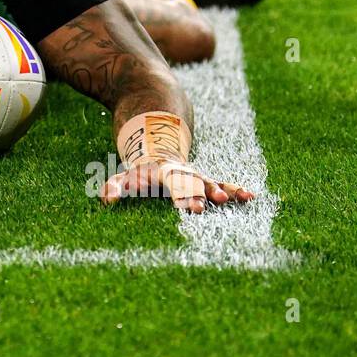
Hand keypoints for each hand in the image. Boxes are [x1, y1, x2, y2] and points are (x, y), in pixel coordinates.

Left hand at [100, 160, 252, 213]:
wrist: (159, 149)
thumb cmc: (140, 172)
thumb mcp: (126, 177)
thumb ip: (115, 185)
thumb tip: (105, 199)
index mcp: (160, 172)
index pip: (163, 183)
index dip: (174, 194)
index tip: (184, 207)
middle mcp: (180, 174)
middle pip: (189, 184)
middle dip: (195, 195)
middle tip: (206, 205)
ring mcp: (195, 177)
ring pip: (209, 183)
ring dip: (221, 190)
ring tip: (235, 198)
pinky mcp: (205, 182)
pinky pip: (222, 185)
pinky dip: (235, 190)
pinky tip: (250, 197)